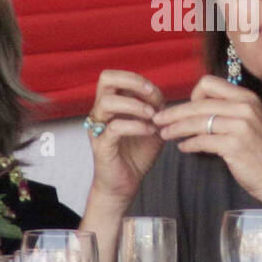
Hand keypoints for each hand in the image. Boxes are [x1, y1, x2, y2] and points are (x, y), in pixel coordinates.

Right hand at [86, 70, 165, 206]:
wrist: (125, 183)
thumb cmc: (137, 154)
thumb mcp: (151, 127)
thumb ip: (156, 111)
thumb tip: (162, 97)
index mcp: (112, 105)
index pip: (116, 77)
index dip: (139, 80)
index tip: (157, 96)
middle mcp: (101, 112)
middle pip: (105, 79)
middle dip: (133, 82)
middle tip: (151, 96)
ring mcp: (99, 127)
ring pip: (107, 102)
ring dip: (136, 106)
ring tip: (153, 117)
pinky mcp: (102, 145)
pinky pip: (115, 127)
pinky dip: (136, 126)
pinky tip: (150, 131)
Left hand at [152, 75, 261, 202]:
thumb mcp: (252, 122)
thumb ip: (231, 111)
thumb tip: (198, 106)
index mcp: (248, 98)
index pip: (209, 83)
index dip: (192, 95)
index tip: (187, 109)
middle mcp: (245, 108)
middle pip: (198, 103)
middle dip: (173, 112)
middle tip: (158, 120)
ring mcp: (241, 126)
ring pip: (195, 122)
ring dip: (175, 129)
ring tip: (165, 135)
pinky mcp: (234, 146)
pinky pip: (201, 141)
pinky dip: (188, 144)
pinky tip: (184, 148)